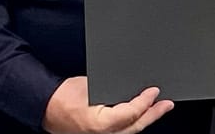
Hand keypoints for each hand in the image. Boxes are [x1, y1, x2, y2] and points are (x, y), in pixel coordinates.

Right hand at [43, 76, 173, 133]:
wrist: (47, 107)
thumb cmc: (63, 95)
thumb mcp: (90, 86)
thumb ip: (113, 88)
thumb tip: (134, 87)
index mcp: (99, 123)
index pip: (130, 113)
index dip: (145, 102)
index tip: (155, 91)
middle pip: (135, 126)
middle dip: (153, 115)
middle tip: (167, 104)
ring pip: (130, 131)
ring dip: (146, 119)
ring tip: (159, 108)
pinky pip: (122, 131)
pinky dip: (134, 123)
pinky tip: (142, 114)